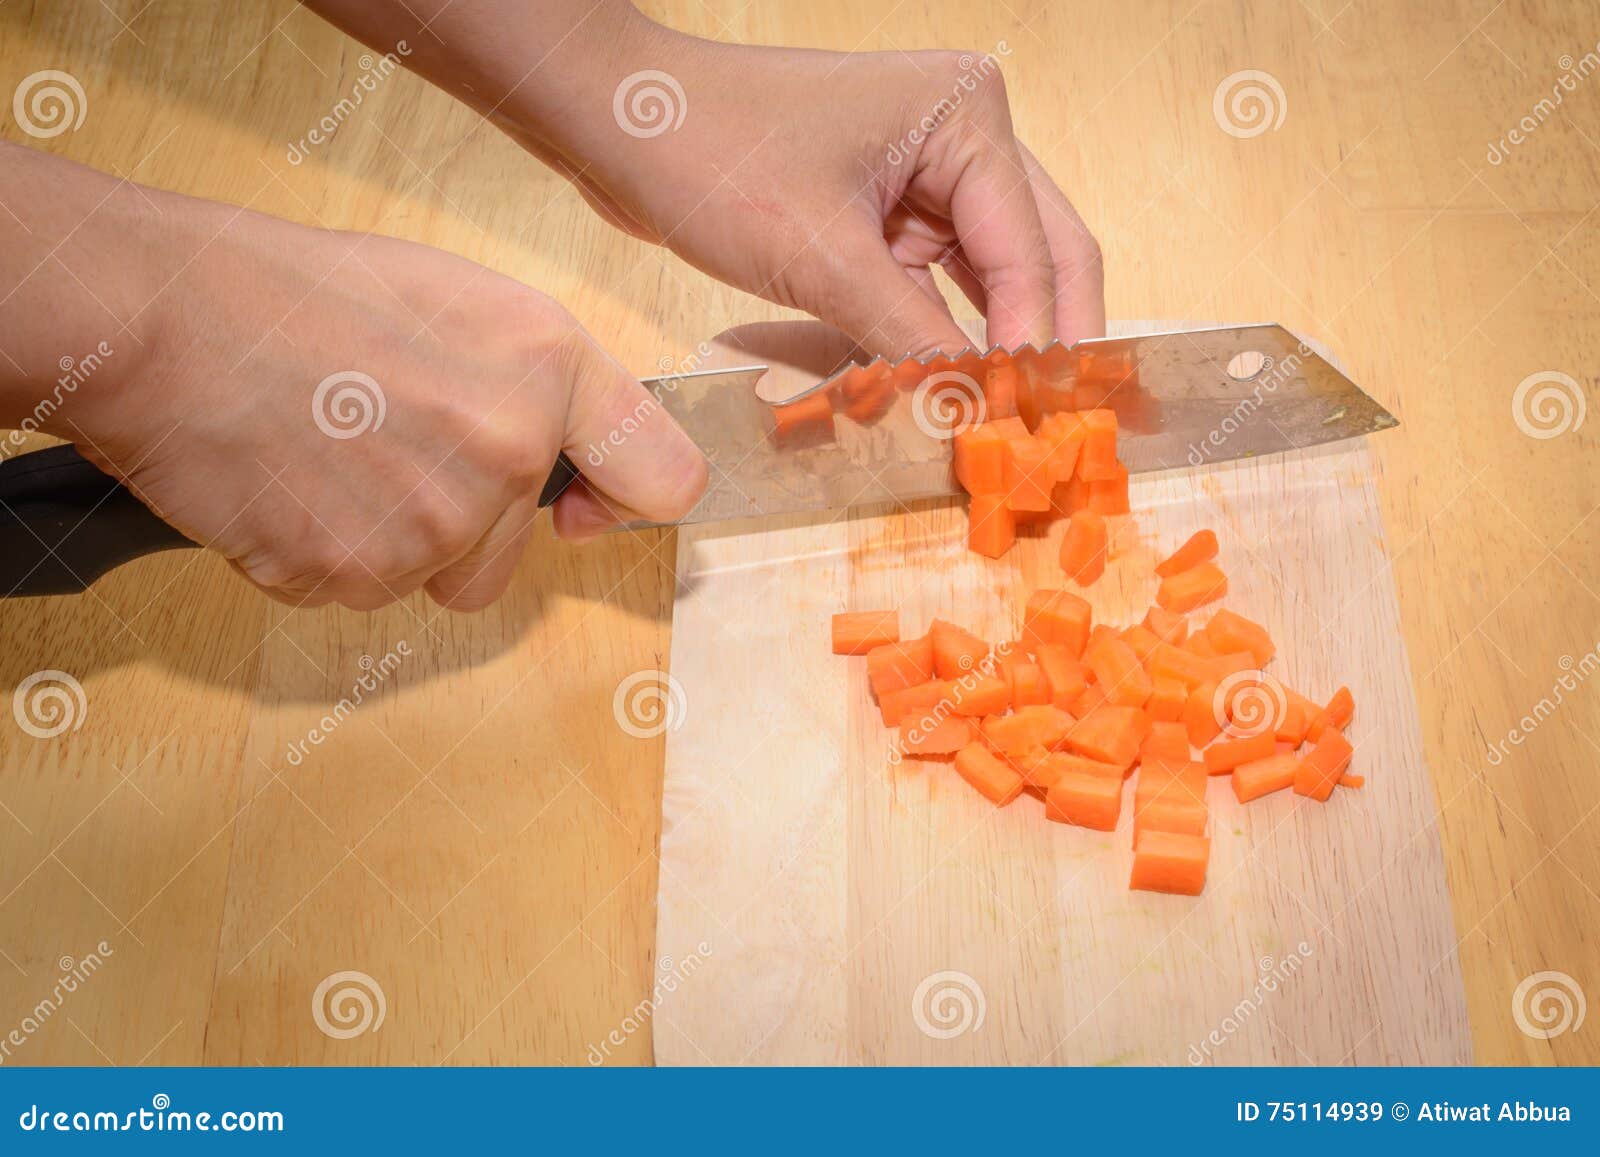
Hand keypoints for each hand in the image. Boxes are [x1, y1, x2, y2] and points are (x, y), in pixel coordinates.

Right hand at [47, 191, 704, 609]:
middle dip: (461, 517)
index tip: (595, 501)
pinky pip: (355, 591)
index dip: (629, 496)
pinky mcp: (346, 576)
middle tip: (383, 435)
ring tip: (329, 451)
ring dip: (389, 538)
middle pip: (511, 552)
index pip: (666, 479)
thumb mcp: (466, 302)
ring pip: (433, 576)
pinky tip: (291, 483)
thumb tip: (599, 484)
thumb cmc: (305, 294)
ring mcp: (426, 528)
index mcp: (547, 371)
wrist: (166, 318)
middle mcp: (506, 457)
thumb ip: (551, 390)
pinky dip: (323, 553)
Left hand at [303, 2, 1101, 358]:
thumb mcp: (819, 257)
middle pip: (1037, 254)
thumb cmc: (708, 153)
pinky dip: (937, 333)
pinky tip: (947, 390)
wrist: (619, 122)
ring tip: (1010, 422)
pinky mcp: (887, 204)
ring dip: (994, 343)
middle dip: (1042, 341)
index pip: (1031, 250)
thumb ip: (909, 337)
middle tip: (1055, 428)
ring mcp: (927, 168)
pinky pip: (934, 280)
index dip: (1037, 346)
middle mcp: (965, 132)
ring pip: (990, 273)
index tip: (1038, 427)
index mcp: (967, 116)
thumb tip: (974, 412)